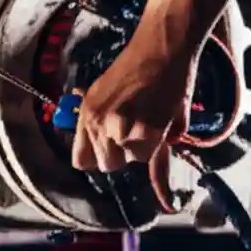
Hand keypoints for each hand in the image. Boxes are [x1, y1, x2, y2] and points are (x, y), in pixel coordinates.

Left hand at [71, 14, 197, 211]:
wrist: (162, 48)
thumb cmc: (134, 65)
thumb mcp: (100, 90)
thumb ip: (96, 119)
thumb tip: (96, 140)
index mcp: (87, 116)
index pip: (82, 160)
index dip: (96, 156)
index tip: (105, 149)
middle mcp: (104, 127)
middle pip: (110, 164)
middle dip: (122, 152)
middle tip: (135, 127)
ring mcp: (129, 132)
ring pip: (136, 160)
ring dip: (145, 148)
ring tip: (152, 119)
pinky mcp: (155, 133)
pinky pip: (156, 166)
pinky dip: (162, 185)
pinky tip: (168, 202)